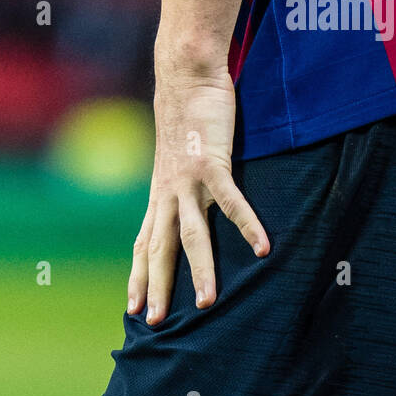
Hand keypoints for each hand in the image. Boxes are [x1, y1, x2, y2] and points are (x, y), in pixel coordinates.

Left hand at [128, 57, 268, 326]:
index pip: (145, 240)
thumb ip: (180, 178)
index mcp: (160, 190)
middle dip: (157, 285)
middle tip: (154, 323)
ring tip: (208, 304)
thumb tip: (183, 196)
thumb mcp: (178, 153)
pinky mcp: (211, 161)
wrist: (186, 72)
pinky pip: (231, 201)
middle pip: (160, 246)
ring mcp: (188, 178)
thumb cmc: (186, 112)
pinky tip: (263, 248)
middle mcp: (168, 190)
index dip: (139, 273)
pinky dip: (247, 225)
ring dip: (201, 270)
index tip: (132, 306)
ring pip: (192, 233)